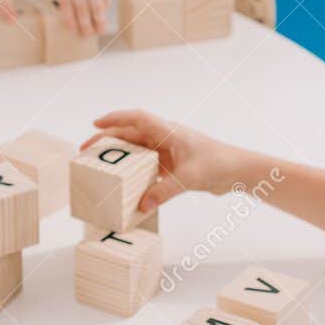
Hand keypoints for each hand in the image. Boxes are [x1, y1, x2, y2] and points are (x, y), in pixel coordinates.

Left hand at [54, 0, 130, 35]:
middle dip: (84, 25)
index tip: (73, 29)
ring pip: (95, 8)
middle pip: (81, 8)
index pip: (65, 3)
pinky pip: (106, 0)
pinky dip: (105, 11)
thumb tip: (70, 12)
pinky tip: (105, 17)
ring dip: (97, 22)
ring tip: (99, 30)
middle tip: (87, 34)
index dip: (69, 19)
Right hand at [85, 109, 244, 210]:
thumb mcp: (189, 178)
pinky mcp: (172, 166)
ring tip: (99, 166)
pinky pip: (147, 167)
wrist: (238, 171)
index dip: (114, 119)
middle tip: (86, 150)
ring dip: (118, 156)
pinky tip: (124, 185)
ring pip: (136, 151)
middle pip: (130, 135)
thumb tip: (141, 206)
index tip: (95, 124)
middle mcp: (165, 138)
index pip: (137, 118)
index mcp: (168, 131)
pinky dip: (134, 174)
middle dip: (107, 140)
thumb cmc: (218, 164)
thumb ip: (164, 191)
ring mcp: (168, 152)